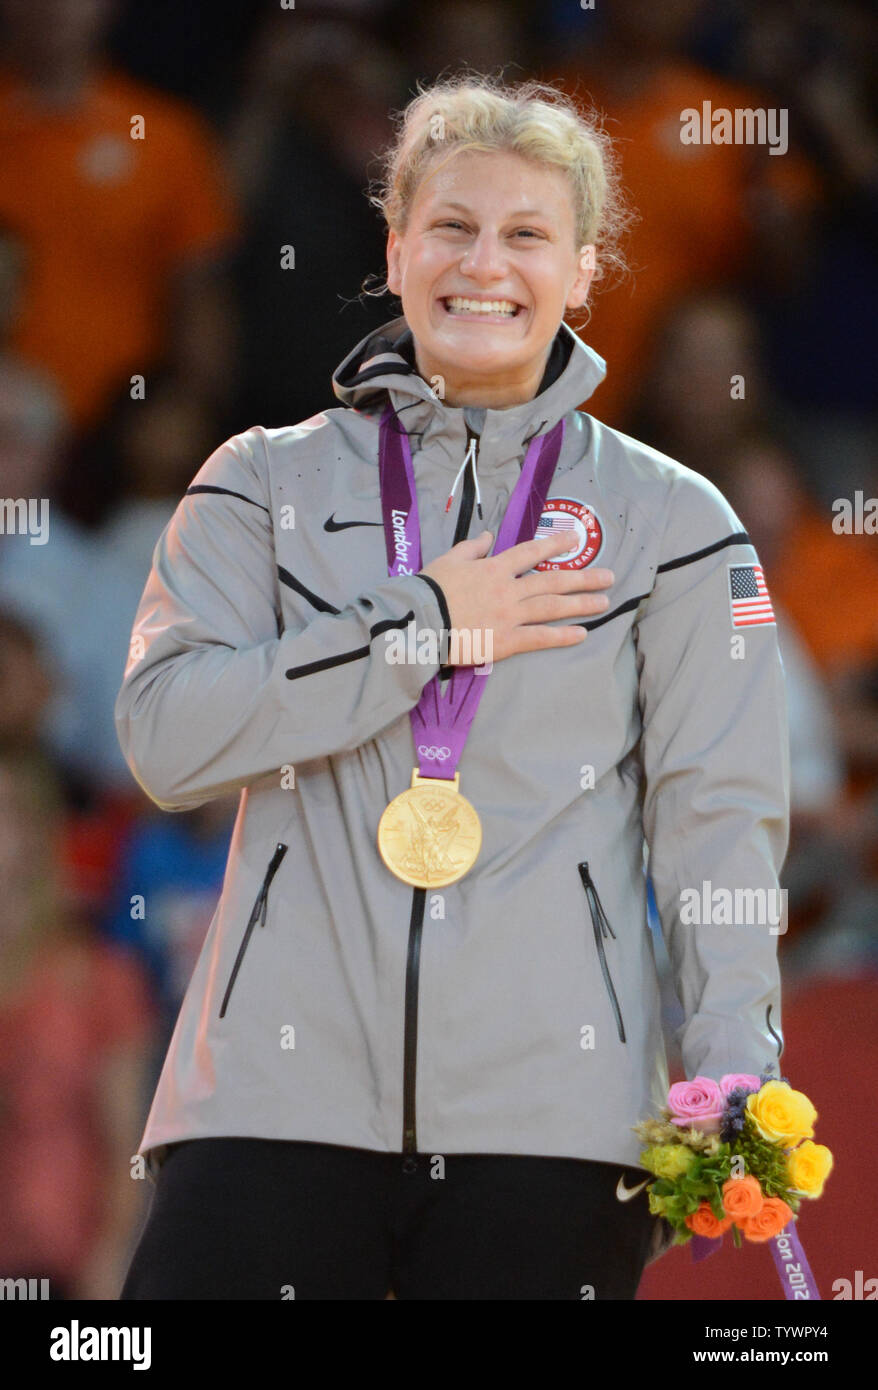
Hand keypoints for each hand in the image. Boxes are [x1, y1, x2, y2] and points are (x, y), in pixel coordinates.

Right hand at [419, 529, 613, 664]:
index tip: (577, 540)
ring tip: (604, 602)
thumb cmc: (428, 590)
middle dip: (583, 577)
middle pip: (553, 580)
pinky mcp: (506, 641)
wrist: (418, 621)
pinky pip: (540, 638)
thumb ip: (471, 548)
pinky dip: (562, 636)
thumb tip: (488, 536)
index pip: (531, 552)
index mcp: (493, 568)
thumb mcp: (448, 560)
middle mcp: (508, 589)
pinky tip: (582, 634)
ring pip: (552, 607)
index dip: (555, 544)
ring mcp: (510, 615)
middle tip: (609, 576)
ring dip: (581, 604)